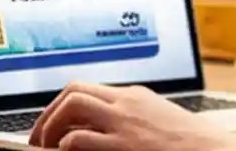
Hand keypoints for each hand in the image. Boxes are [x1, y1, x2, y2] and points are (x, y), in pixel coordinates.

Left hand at [28, 82, 235, 149]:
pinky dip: (64, 147)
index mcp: (137, 96)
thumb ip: (136, 118)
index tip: (56, 126)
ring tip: (46, 148)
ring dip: (50, 127)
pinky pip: (78, 138)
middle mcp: (127, 103)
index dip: (64, 107)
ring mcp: (124, 122)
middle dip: (50, 113)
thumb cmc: (193, 144)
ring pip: (70, 105)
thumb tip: (107, 130)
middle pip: (73, 91)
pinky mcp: (122, 144)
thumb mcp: (162, 121)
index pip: (88, 90)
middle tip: (41, 138)